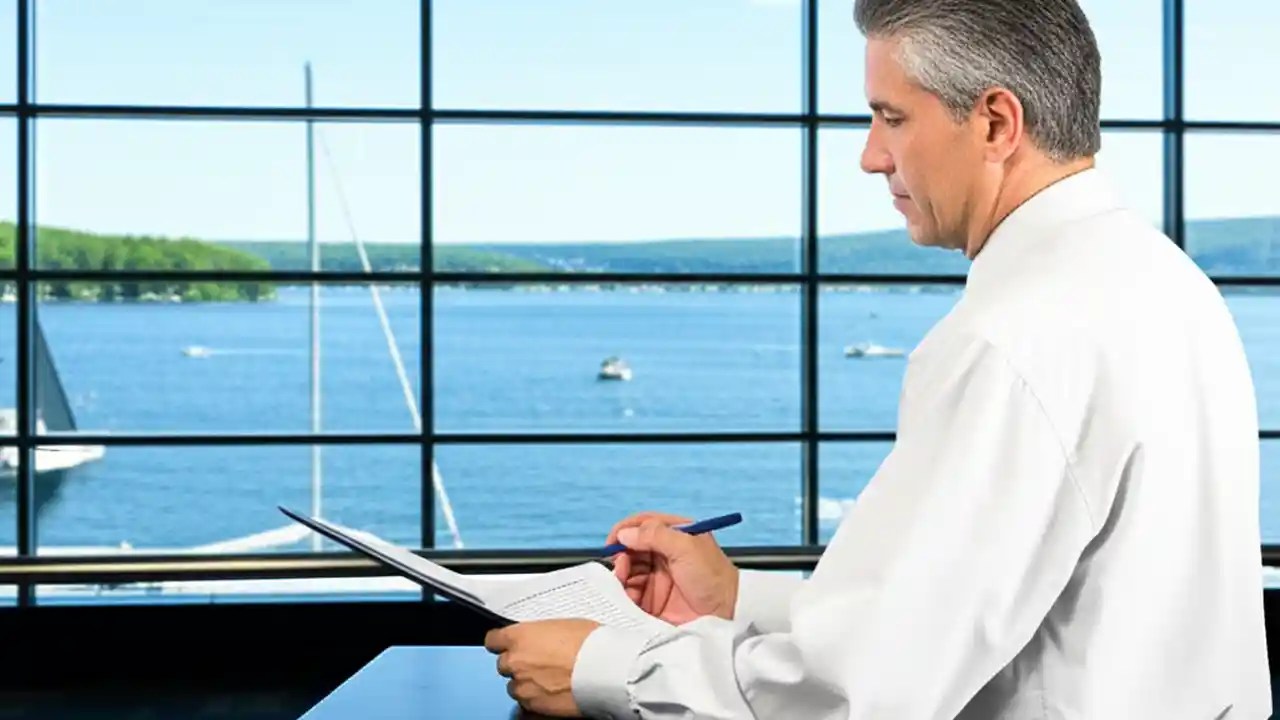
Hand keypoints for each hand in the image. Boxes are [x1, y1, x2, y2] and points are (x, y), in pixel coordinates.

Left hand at [484, 619, 599, 717]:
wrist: (606, 670)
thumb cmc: (591, 644)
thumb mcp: (563, 626)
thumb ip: (542, 635)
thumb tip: (541, 641)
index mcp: (519, 636)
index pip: (493, 640)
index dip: (502, 643)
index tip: (509, 645)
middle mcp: (515, 662)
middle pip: (504, 665)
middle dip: (519, 665)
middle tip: (540, 664)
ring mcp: (523, 687)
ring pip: (515, 687)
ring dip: (527, 685)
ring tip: (550, 681)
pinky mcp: (534, 709)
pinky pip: (525, 707)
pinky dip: (535, 702)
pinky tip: (551, 696)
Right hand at [606, 511, 738, 624]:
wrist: (726, 614)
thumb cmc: (712, 577)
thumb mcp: (686, 548)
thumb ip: (655, 535)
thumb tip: (625, 533)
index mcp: (675, 535)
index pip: (644, 525)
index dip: (626, 530)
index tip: (613, 540)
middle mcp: (664, 554)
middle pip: (632, 548)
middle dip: (622, 553)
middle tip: (619, 562)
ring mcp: (658, 577)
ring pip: (628, 570)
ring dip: (621, 572)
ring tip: (622, 577)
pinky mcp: (653, 600)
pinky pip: (630, 592)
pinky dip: (623, 591)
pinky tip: (626, 593)